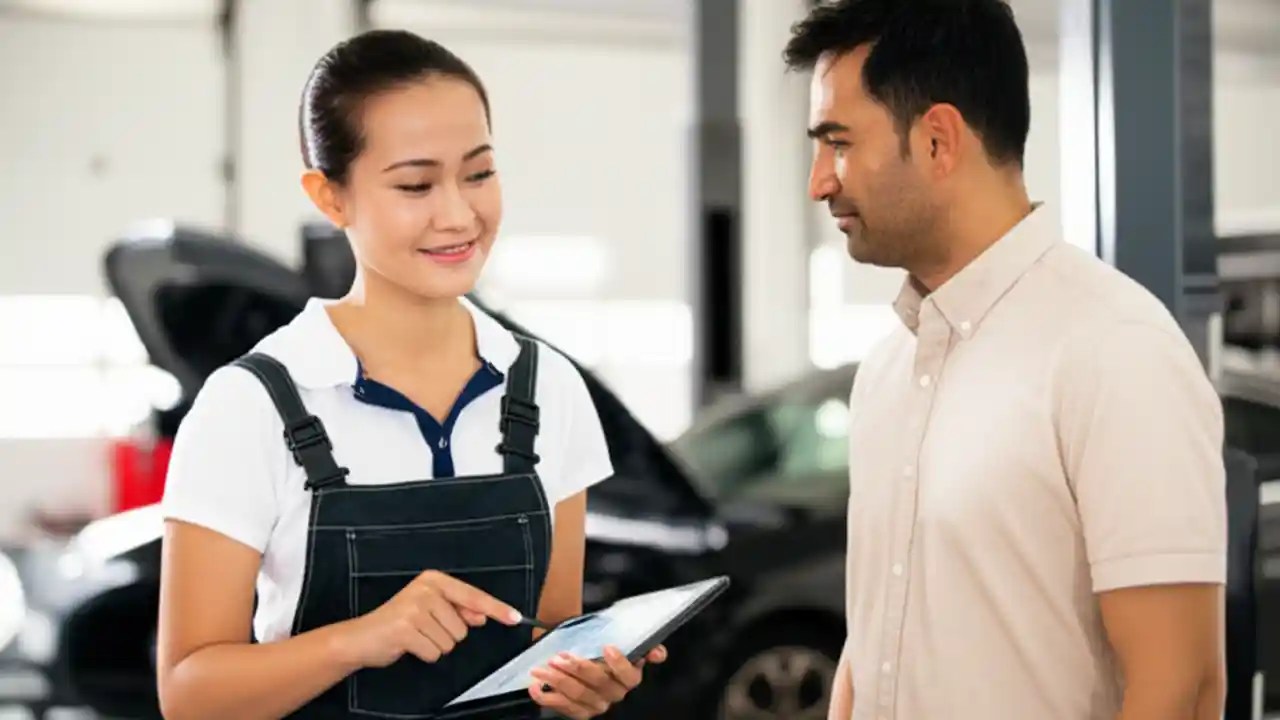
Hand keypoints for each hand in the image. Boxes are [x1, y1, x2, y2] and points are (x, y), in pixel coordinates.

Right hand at [336, 570, 521, 669]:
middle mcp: (425, 589)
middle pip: (463, 626)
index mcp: (433, 580)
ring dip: (435, 645)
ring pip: (451, 641)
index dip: (496, 609)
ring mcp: (415, 608)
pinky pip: (434, 652)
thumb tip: (481, 615)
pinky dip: (424, 654)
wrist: (361, 637)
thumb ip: (458, 610)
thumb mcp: (430, 610)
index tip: (515, 617)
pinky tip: (409, 644)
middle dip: (446, 635)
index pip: (474, 595)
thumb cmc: (399, 623)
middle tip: (423, 629)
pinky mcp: (406, 628)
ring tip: (415, 636)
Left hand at [528, 644, 667, 718]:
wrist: (580, 653)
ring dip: (559, 682)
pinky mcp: (579, 712)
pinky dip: (547, 697)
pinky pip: (563, 708)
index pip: (630, 676)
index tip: (607, 647)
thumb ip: (638, 643)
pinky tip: (536, 686)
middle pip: (599, 684)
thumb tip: (658, 654)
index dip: (619, 664)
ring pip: (578, 696)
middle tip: (560, 657)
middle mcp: (615, 693)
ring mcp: (596, 704)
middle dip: (579, 670)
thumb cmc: (599, 645)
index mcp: (628, 676)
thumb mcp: (617, 637)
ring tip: (543, 668)